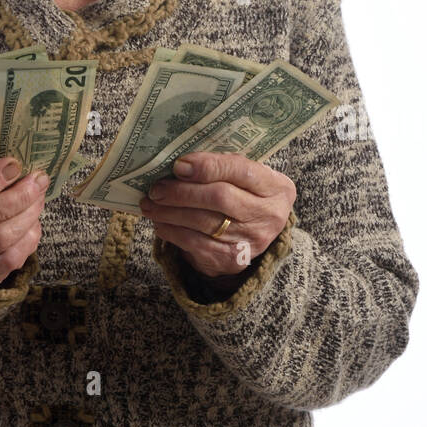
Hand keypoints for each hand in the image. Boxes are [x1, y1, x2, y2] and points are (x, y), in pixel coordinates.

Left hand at [139, 152, 295, 280]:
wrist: (257, 230)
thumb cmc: (245, 192)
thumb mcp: (243, 174)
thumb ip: (220, 165)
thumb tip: (180, 165)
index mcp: (276, 187)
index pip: (241, 171)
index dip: (207, 167)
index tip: (178, 166)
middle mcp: (270, 215)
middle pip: (220, 198)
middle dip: (183, 192)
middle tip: (156, 189)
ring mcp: (253, 241)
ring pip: (205, 224)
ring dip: (172, 213)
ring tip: (151, 205)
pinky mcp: (235, 261)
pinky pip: (199, 246)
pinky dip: (174, 233)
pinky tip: (161, 224)